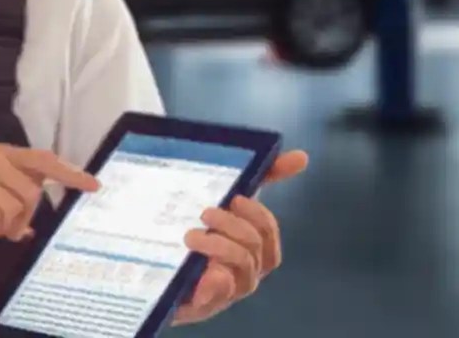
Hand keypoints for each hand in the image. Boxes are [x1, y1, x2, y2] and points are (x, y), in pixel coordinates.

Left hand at [172, 149, 308, 325]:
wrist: (155, 275)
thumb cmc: (198, 235)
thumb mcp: (219, 204)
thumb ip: (256, 178)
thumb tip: (302, 156)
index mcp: (252, 247)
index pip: (268, 229)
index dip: (257, 213)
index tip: (237, 199)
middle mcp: (247, 269)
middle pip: (254, 246)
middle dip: (233, 226)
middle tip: (205, 213)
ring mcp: (229, 288)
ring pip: (240, 265)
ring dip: (218, 246)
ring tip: (190, 235)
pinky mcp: (206, 303)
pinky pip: (219, 293)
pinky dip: (215, 282)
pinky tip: (203, 272)